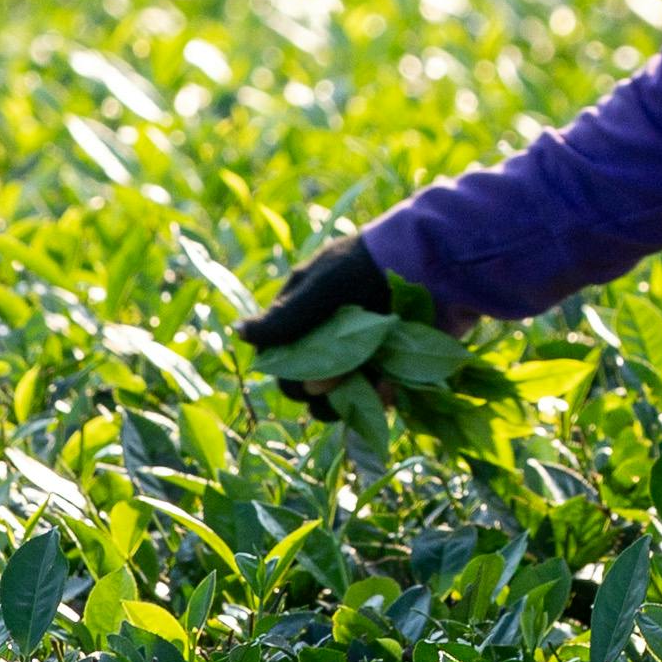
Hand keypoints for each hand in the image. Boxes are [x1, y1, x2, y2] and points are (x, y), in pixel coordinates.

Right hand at [238, 236, 392, 416]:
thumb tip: (238, 331)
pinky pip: (376, 396)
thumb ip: (283, 317)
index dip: (290, 377)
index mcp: (300, 320)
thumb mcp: (318, 288)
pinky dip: (380, 396)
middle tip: (340, 379)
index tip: (305, 375)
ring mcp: (358, 356)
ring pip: (342, 397)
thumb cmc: (362, 268)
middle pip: (309, 387)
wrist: (423, 261)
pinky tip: (389, 387)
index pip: (281, 364)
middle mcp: (325, 342)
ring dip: (351, 399)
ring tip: (371, 385)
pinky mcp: (388, 367)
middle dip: (321, 391)